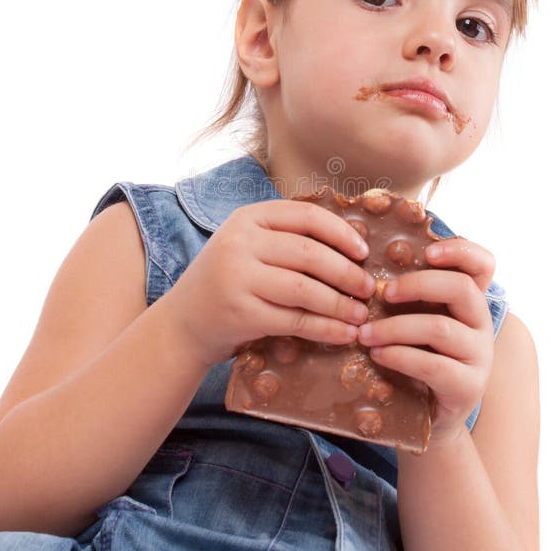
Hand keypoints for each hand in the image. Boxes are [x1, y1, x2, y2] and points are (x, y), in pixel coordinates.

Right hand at [169, 199, 375, 367]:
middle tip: (369, 288)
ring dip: (340, 304)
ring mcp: (238, 278)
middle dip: (347, 272)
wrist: (182, 324)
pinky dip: (326, 329)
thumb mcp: (248, 246)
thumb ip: (286, 239)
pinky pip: (295, 320)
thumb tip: (352, 245)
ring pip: (305, 288)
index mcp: (247, 217)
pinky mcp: (241, 313)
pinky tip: (344, 334)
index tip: (364, 251)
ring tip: (361, 314)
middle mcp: (240, 242)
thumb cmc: (227, 282)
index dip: (341, 233)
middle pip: (309, 253)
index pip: (306, 216)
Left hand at [357, 237, 495, 447]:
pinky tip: (377, 355)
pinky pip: (433, 365)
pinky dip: (400, 356)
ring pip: (440, 327)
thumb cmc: (412, 357)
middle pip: (462, 288)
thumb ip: (403, 294)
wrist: (425, 419)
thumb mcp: (412, 320)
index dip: (460, 250)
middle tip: (382, 293)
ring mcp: (479, 356)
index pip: (482, 264)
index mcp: (469, 301)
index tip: (428, 251)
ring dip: (395, 327)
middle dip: (417, 284)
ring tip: (365, 333)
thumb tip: (362, 264)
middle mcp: (481, 323)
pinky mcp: (467, 387)